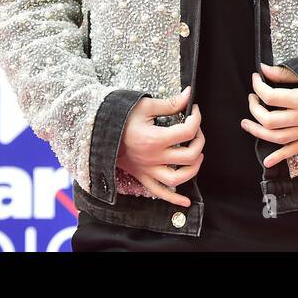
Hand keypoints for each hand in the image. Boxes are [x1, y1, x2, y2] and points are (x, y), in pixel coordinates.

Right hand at [116, 86, 204, 206]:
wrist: (98, 132)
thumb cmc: (119, 117)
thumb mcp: (144, 106)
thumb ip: (169, 104)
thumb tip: (188, 96)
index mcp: (155, 139)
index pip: (187, 132)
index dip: (196, 119)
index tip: (193, 110)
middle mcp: (154, 158)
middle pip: (189, 156)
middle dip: (199, 142)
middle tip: (196, 131)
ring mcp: (148, 170)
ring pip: (178, 178)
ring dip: (193, 169)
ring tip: (196, 156)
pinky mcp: (142, 176)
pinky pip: (160, 193)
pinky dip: (174, 199)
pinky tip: (186, 202)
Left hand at [241, 63, 297, 167]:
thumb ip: (284, 73)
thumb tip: (263, 70)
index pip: (270, 96)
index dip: (258, 86)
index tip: (256, 78)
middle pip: (270, 120)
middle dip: (254, 109)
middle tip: (251, 99)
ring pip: (278, 138)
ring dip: (258, 132)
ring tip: (246, 124)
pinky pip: (295, 150)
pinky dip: (280, 156)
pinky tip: (267, 161)